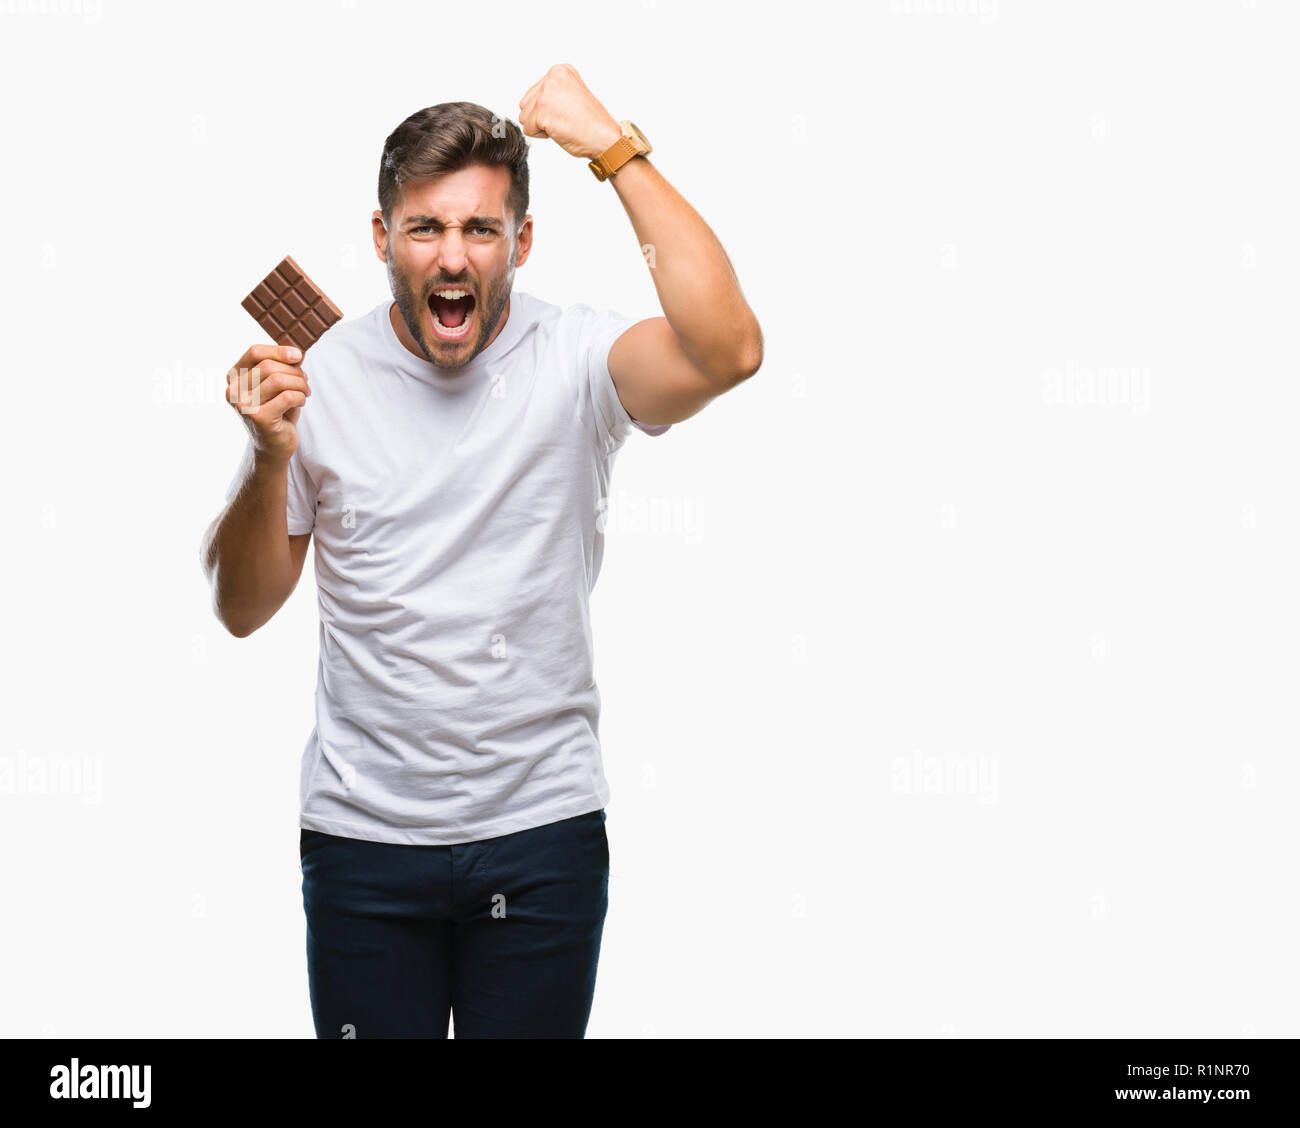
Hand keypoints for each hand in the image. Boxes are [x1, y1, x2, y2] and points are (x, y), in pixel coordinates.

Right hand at [225, 343, 310, 461]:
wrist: (275, 445)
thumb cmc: (277, 411)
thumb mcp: (278, 384)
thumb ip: (282, 366)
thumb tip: (296, 354)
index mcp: (234, 377)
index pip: (254, 352)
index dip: (278, 351)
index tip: (298, 356)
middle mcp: (234, 391)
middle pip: (269, 366)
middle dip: (294, 372)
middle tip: (305, 383)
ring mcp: (243, 405)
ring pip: (278, 380)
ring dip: (300, 384)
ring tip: (306, 392)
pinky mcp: (258, 418)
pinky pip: (287, 396)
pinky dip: (300, 397)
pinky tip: (300, 402)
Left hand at [518, 63, 622, 160]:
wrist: (605, 137)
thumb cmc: (592, 123)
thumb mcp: (571, 95)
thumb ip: (552, 92)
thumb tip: (531, 102)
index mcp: (560, 71)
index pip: (533, 94)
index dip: (548, 109)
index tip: (567, 112)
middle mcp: (552, 77)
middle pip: (526, 104)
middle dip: (541, 117)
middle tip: (565, 119)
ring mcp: (546, 93)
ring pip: (525, 117)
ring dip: (541, 126)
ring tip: (563, 124)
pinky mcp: (542, 111)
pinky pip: (528, 129)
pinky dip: (542, 135)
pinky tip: (560, 130)